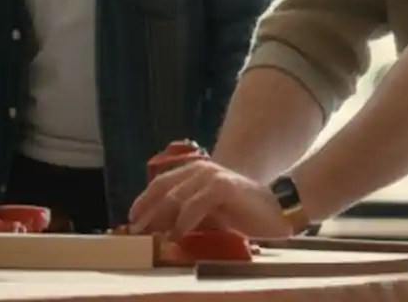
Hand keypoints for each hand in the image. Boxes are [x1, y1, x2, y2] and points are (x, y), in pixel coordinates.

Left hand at [128, 160, 291, 238]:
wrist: (277, 209)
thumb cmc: (241, 214)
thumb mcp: (208, 213)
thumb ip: (186, 214)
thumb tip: (158, 228)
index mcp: (194, 171)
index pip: (160, 184)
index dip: (143, 202)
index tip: (130, 221)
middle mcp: (200, 169)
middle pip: (163, 190)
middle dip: (146, 213)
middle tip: (134, 232)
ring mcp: (211, 175)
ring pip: (175, 198)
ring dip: (160, 220)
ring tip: (151, 237)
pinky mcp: (222, 186)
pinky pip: (194, 206)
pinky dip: (183, 223)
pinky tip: (176, 236)